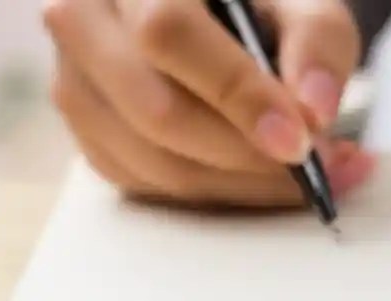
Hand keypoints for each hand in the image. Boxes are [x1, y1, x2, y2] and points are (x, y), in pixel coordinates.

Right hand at [42, 0, 375, 206]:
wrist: (199, 15)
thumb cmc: (245, 5)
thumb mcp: (294, 0)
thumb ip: (317, 39)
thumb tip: (314, 111)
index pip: (169, 34)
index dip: (237, 94)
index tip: (299, 139)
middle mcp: (81, 23)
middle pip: (154, 111)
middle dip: (242, 154)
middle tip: (313, 168)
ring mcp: (73, 85)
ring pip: (148, 160)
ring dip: (234, 183)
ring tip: (303, 178)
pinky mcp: (86, 136)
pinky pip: (144, 183)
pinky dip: (209, 191)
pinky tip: (256, 179)